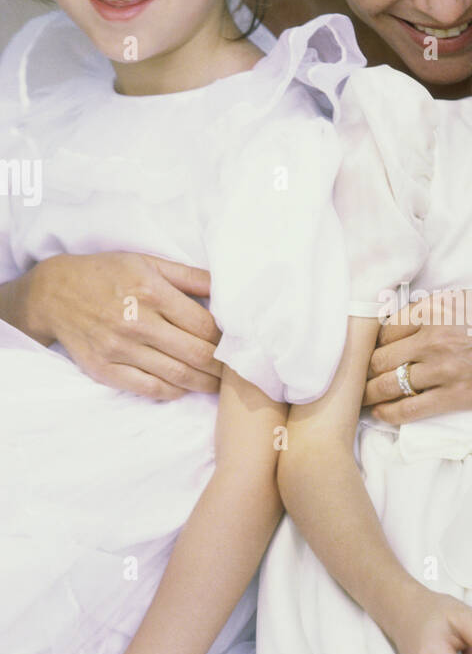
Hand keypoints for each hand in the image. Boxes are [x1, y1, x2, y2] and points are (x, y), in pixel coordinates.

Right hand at [31, 252, 222, 398]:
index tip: (236, 343)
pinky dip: (174, 392)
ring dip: (204, 383)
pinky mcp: (105, 369)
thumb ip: (189, 276)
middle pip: (196, 354)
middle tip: (235, 369)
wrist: (54, 293)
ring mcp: (119, 349)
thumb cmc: (106, 274)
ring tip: (217, 383)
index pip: (205, 325)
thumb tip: (227, 288)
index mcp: (152, 292)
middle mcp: (137, 322)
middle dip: (222, 365)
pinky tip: (185, 387)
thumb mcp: (147, 262)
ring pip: (177, 376)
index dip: (226, 338)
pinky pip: (150, 388)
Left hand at [363, 290, 471, 424]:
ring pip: (388, 383)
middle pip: (380, 357)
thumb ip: (431, 311)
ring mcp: (445, 368)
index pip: (386, 328)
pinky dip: (387, 412)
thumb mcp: (466, 301)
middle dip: (365, 371)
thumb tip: (396, 326)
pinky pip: (408, 408)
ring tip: (362, 398)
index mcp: (437, 308)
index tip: (371, 353)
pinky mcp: (456, 395)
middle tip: (358, 378)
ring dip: (370, 393)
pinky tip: (380, 412)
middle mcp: (436, 336)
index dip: (374, 344)